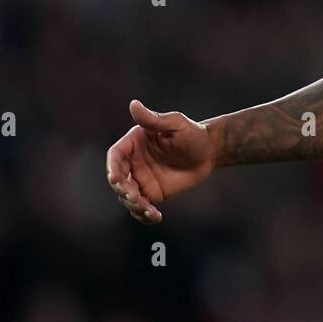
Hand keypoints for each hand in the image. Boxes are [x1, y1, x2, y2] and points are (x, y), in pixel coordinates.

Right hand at [105, 99, 214, 223]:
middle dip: (123, 190)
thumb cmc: (193, 133)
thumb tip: (134, 104)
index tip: (116, 179)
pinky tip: (155, 217)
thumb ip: (154, 119)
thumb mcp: (175, 124)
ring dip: (134, 206)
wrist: (210, 152)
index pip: (115, 156)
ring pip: (128, 196)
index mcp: (134, 143)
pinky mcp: (152, 193)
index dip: (112, 168)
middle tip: (135, 198)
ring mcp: (142, 179)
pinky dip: (144, 215)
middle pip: (119, 180)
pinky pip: (143, 206)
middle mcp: (134, 162)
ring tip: (149, 210)